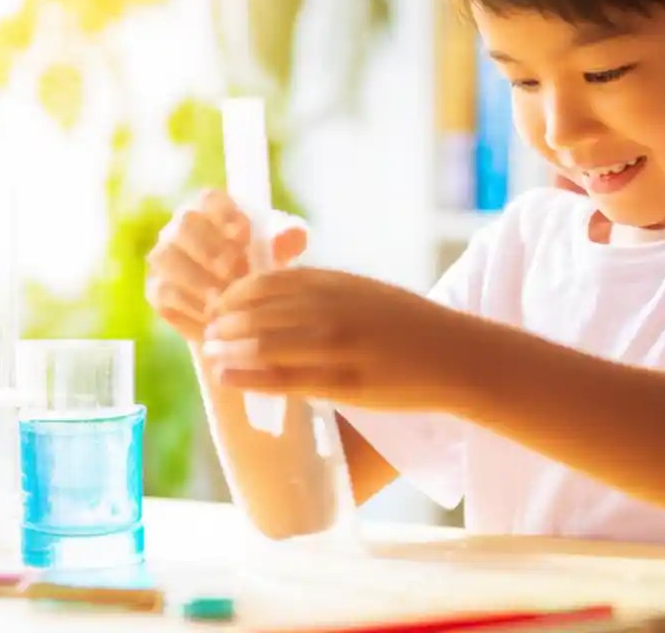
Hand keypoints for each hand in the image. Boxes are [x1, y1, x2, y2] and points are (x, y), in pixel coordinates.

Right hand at [145, 189, 307, 342]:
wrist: (245, 310)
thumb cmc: (263, 269)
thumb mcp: (282, 253)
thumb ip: (288, 239)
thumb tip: (293, 234)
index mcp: (213, 210)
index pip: (210, 199)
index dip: (224, 213)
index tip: (245, 235)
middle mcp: (183, 228)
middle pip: (184, 224)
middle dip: (209, 247)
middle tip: (233, 270)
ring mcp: (166, 257)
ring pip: (166, 256)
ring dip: (195, 277)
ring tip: (221, 297)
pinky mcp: (157, 289)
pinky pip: (163, 292)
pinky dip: (187, 305)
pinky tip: (210, 316)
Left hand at [201, 267, 469, 410]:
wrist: (457, 355)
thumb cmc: (411, 327)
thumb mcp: (367, 294)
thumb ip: (327, 292)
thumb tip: (281, 295)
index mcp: (338, 283)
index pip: (266, 281)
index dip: (233, 293)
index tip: (220, 304)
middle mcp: (334, 309)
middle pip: (257, 310)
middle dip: (223, 321)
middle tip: (208, 331)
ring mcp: (340, 347)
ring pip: (264, 343)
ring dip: (228, 348)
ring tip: (212, 354)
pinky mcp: (346, 383)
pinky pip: (285, 378)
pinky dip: (248, 377)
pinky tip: (227, 377)